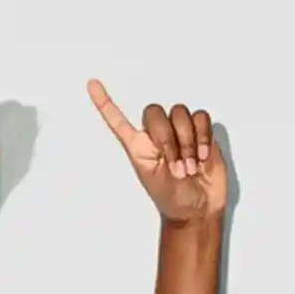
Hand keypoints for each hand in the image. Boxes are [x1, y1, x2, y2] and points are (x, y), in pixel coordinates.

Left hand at [87, 80, 226, 221]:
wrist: (198, 210)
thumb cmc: (172, 198)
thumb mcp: (151, 177)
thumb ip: (150, 151)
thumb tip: (165, 134)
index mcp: (138, 145)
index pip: (118, 119)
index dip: (104, 102)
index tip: (91, 83)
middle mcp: (157, 134)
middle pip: (155, 112)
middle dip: (168, 139)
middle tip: (177, 167)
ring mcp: (180, 131)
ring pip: (181, 113)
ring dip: (188, 142)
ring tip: (190, 166)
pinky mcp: (202, 133)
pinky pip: (202, 118)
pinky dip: (202, 137)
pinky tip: (202, 156)